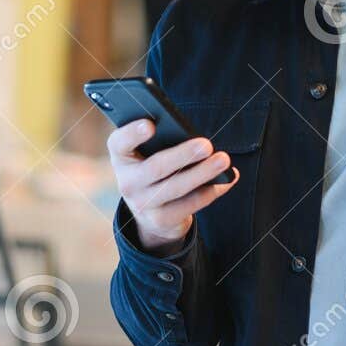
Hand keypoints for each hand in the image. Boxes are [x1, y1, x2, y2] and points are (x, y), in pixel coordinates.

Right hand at [108, 119, 237, 254]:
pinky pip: (189, 205)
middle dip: (183, 155)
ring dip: (203, 173)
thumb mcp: (150, 153)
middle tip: (206, 145)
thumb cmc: (154, 167)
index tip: (150, 125)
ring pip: (176, 187)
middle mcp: (127, 181)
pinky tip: (226, 180)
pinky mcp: (160, 220)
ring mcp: (142, 204)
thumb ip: (163, 141)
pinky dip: (210, 191)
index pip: (119, 142)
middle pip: (156, 167)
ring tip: (223, 160)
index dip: (132, 133)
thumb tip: (198, 142)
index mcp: (121, 156)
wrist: (150, 211)